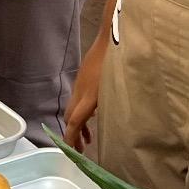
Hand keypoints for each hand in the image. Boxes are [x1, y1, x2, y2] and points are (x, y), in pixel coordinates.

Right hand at [63, 32, 107, 150]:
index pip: (74, 122)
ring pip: (72, 109)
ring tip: (88, 139)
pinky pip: (77, 101)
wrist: (111, 38)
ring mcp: (80, 84)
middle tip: (80, 149)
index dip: (71, 138)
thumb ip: (114, 106)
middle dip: (72, 135)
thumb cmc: (118, 62)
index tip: (71, 151)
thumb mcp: (119, 87)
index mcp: (89, 97)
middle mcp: (81, 92)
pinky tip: (93, 115)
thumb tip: (116, 125)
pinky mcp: (84, 79)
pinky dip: (81, 113)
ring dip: (78, 125)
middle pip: (70, 117)